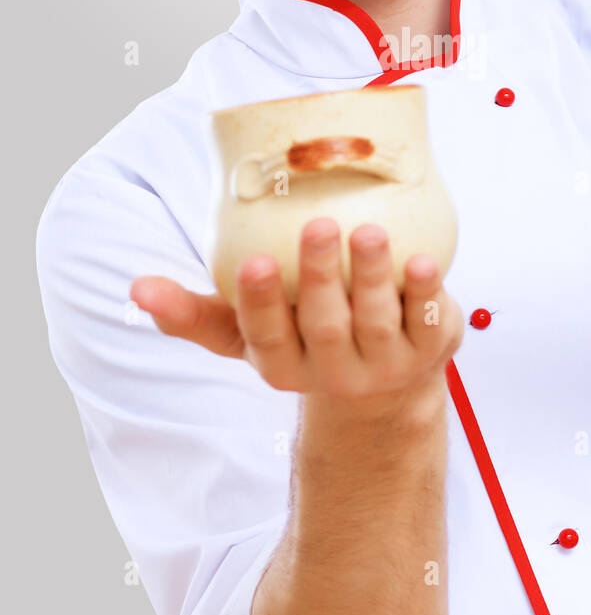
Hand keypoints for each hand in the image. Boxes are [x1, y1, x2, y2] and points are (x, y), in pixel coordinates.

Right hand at [130, 218, 463, 407]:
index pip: (266, 336)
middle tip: (319, 226)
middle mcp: (334, 373)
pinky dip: (429, 293)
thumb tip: (136, 289)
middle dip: (321, 276)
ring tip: (369, 231)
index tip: (256, 262)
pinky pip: (431, 321)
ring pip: (379, 321)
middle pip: (326, 325)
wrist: (383, 388)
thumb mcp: (247, 334)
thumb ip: (194, 312)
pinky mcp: (431, 351)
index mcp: (283, 365)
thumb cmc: (300, 338)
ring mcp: (386, 366)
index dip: (261, 302)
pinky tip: (424, 260)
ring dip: (375, 275)